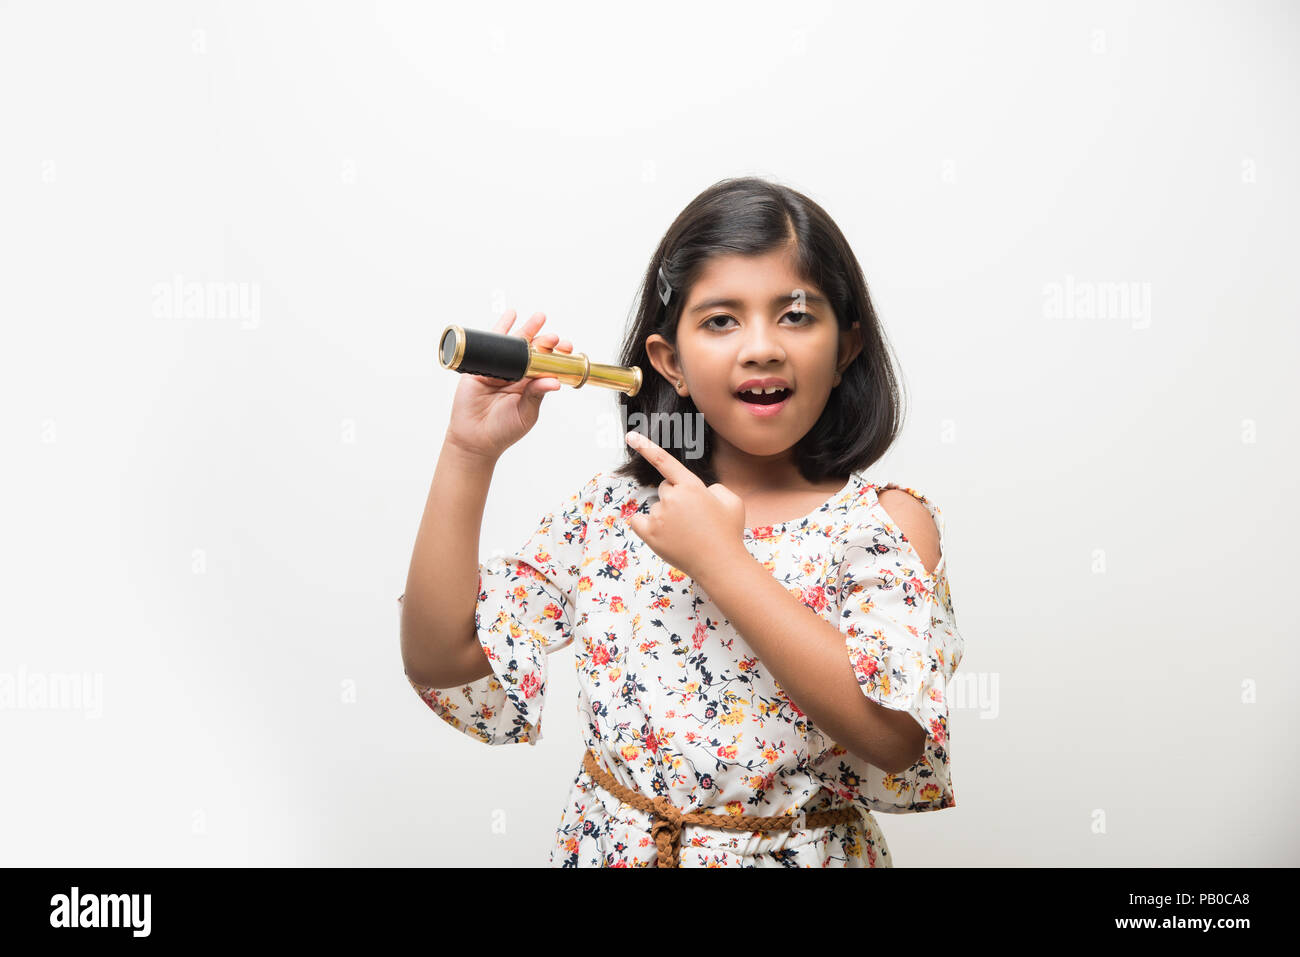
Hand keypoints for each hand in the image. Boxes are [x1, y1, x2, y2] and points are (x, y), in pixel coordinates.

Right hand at [443, 309, 572, 462]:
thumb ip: (537, 395)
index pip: (547, 365)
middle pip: (533, 351)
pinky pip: (491, 343)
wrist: (475, 438)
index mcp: (531, 385)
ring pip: (516, 344)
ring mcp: (500, 368)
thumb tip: (554, 381)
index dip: (558, 355)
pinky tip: (510, 314)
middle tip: (555, 336)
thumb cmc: (503, 430)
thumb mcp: (526, 413)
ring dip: (528, 328)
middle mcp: (518, 374)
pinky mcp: (482, 365)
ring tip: (540, 317)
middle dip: (546, 340)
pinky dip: (501, 327)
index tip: (567, 347)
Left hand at [623, 430, 747, 583]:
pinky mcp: (650, 535)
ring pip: (657, 507)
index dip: (646, 446)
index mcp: (691, 486)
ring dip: (667, 515)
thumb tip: (700, 491)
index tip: (631, 436)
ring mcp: (659, 517)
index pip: (664, 461)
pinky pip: (639, 521)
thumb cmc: (729, 532)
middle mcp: (672, 498)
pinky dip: (647, 525)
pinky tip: (664, 534)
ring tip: (687, 532)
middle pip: (665, 488)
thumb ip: (712, 487)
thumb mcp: (731, 500)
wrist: (721, 564)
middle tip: (693, 517)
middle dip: (676, 497)